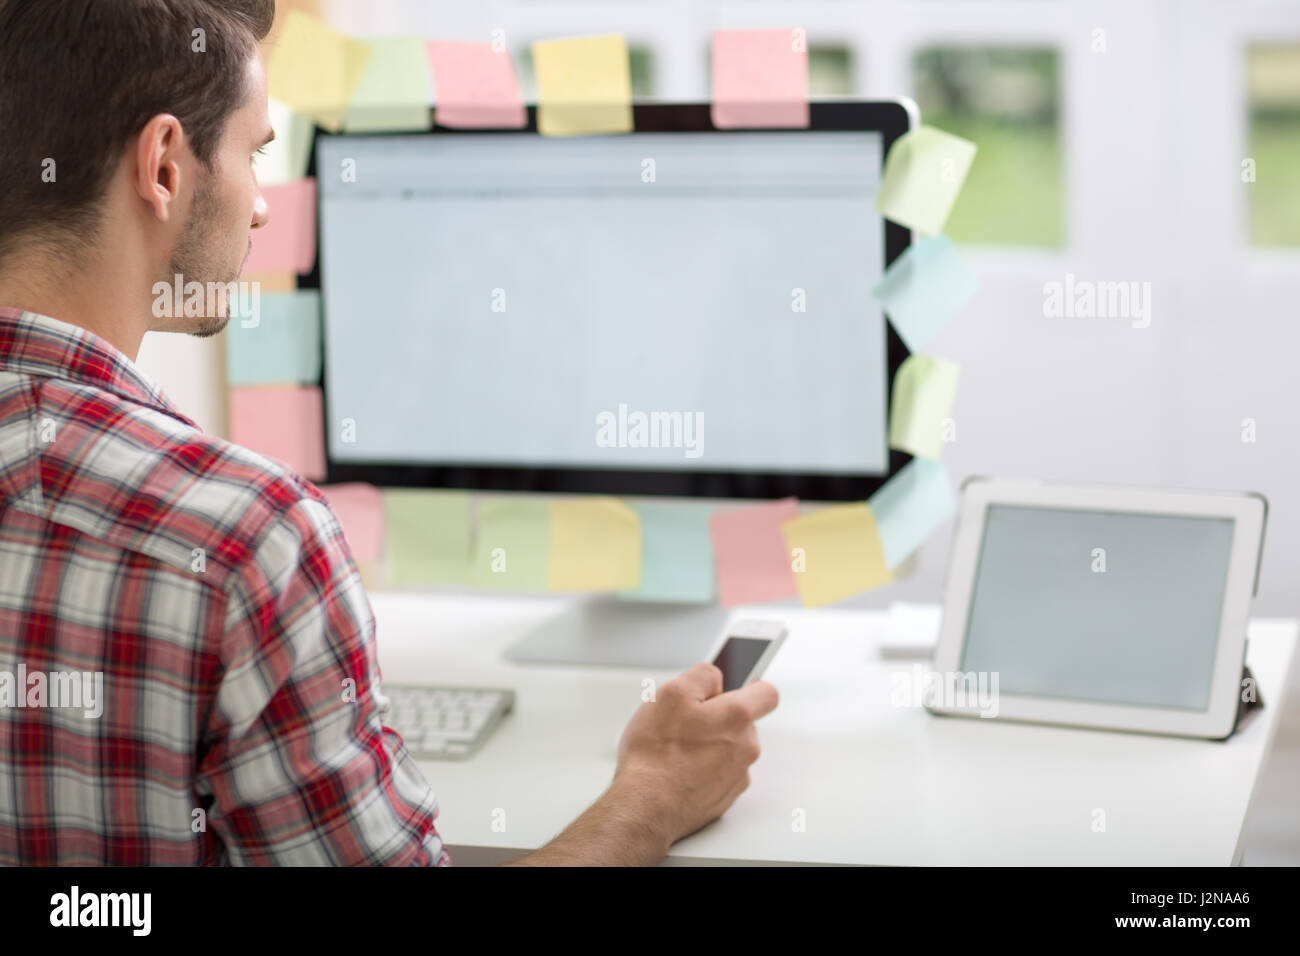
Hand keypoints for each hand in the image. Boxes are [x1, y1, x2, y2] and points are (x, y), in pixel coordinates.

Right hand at [614, 662, 779, 846]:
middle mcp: (745, 747)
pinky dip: (704, 769)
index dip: (750, 686)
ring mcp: (737, 775)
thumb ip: (703, 675)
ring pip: (730, 748)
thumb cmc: (655, 754)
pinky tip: (679, 770)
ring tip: (676, 750)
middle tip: (685, 723)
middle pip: (742, 722)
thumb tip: (716, 679)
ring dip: (710, 745)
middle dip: (718, 718)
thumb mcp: (671, 693)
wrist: (645, 806)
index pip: (767, 693)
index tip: (733, 689)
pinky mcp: (725, 797)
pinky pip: (721, 773)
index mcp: (737, 717)